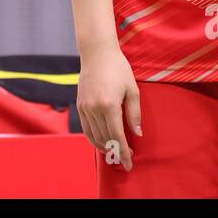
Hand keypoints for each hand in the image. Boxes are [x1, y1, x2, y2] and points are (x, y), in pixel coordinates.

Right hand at [77, 45, 141, 170]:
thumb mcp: (132, 90)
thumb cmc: (118, 68)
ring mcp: (85, 107)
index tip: (129, 164)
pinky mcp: (80, 105)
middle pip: (105, 138)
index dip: (123, 152)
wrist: (97, 53)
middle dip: (116, 151)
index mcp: (109, 105)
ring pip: (94, 136)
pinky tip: (101, 142)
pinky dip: (93, 138)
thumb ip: (134, 113)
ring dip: (104, 147)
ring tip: (114, 153)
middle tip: (126, 158)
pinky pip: (85, 128)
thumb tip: (137, 134)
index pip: (117, 136)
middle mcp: (94, 109)